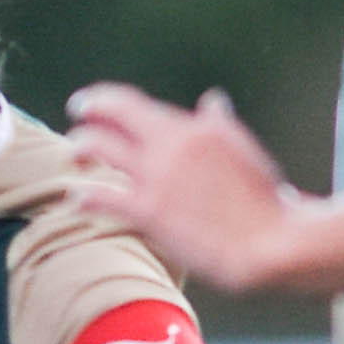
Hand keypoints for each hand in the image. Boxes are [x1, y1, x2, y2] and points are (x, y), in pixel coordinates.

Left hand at [67, 81, 306, 293]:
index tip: (95, 103)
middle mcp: (173, 144)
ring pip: (100, 148)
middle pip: (115, 113)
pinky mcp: (150, 212)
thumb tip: (212, 100)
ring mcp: (159, 178)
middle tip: (77, 113)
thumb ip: (221, 124)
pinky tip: (76, 197)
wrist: (269, 243)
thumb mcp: (244, 152)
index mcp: (196, 127)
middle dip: (89, 108)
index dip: (108, 100)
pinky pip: (103, 197)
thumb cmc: (264, 202)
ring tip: (74, 156)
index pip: (138, 105)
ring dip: (80, 148)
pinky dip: (84, 194)